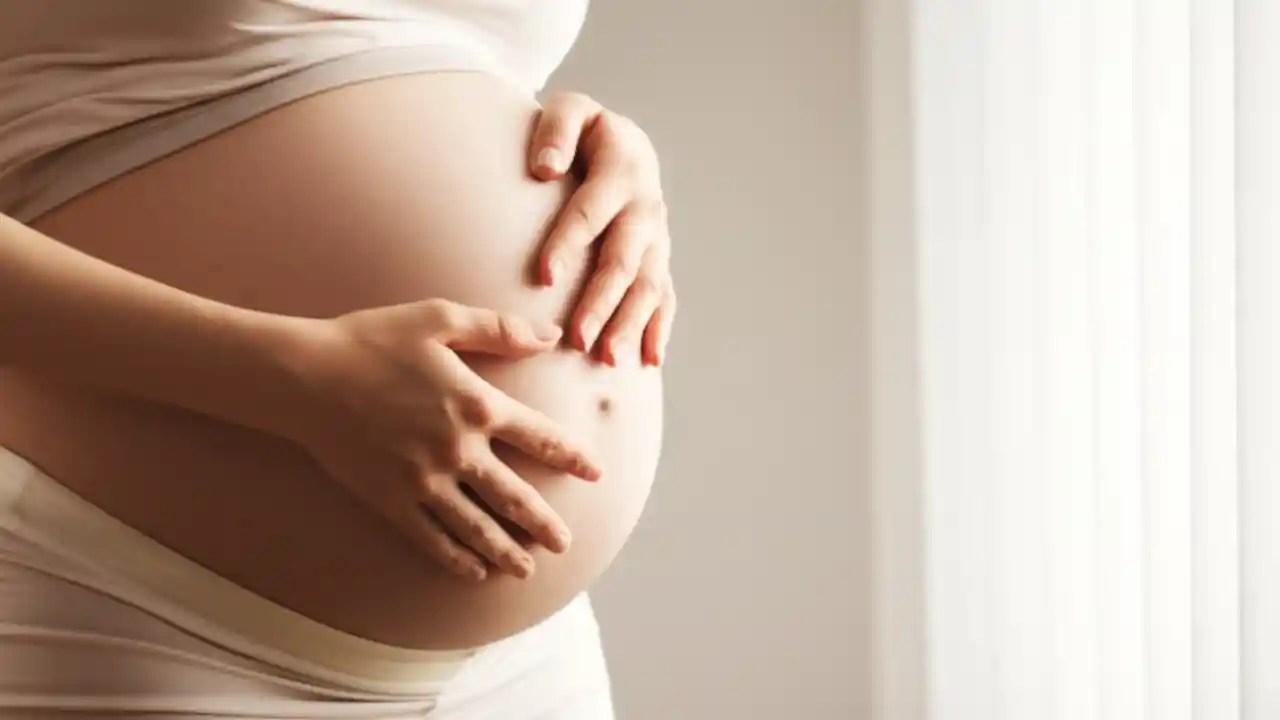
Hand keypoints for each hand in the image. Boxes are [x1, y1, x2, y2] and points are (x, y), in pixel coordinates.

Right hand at [282, 298, 601, 581]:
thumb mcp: (439, 319)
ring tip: (527, 568)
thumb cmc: (372, 340)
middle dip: (543, 523)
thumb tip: (548, 336)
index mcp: (475, 403)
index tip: (593, 473)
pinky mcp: (391, 500)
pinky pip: (431, 536)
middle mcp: (456, 448)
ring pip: (476, 526)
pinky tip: (473, 571)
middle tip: (564, 543)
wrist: (305, 377)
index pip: (539, 436)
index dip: (570, 456)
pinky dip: (455, 557)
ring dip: (505, 550)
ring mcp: (423, 480)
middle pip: (514, 495)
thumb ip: (498, 330)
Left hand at [528, 92, 676, 366]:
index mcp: (623, 170)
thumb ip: (557, 132)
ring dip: (629, 324)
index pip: (591, 212)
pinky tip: (649, 361)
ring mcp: (657, 237)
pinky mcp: (659, 259)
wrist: (622, 143)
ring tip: (608, 358)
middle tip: (578, 339)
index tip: (543, 277)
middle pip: (623, 260)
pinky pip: (665, 298)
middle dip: (601, 302)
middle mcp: (645, 208)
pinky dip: (659, 330)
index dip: (568, 242)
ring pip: (648, 286)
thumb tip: (544, 169)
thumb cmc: (583, 131)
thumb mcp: (570, 111)